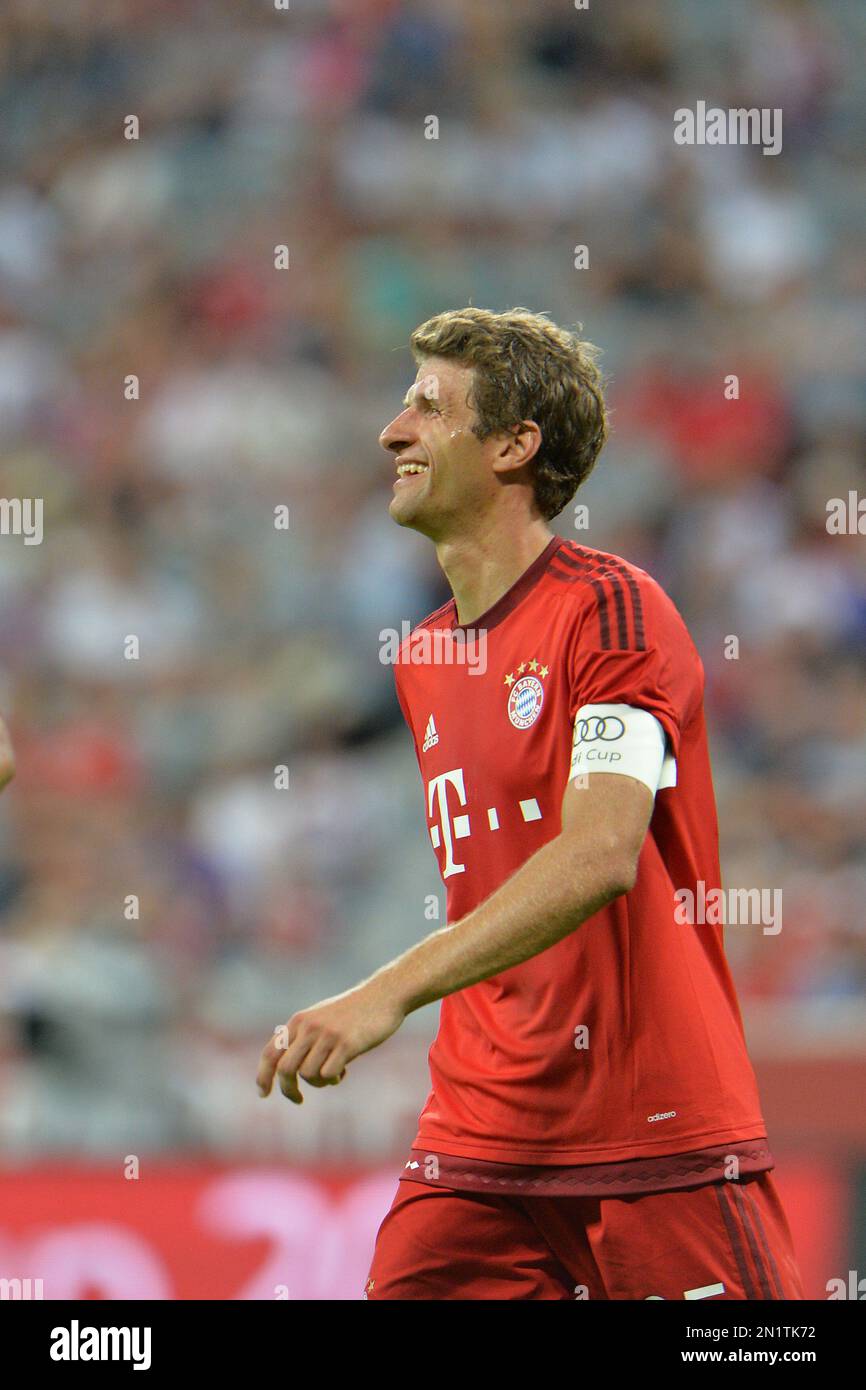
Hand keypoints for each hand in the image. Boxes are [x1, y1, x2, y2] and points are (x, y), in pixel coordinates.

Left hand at [256, 978, 406, 1103]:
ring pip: (308, 1074)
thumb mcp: (321, 1018)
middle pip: (285, 1069)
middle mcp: (309, 1026)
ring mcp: (328, 1034)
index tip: (263, 1094)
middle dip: (288, 1090)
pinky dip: (333, 1079)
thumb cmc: (353, 1012)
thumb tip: (285, 1071)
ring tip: (333, 1075)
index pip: (270, 1052)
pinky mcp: (347, 1043)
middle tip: (298, 1099)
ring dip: (319, 1083)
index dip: (263, 1076)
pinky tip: (344, 1071)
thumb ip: (303, 1037)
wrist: (383, 995)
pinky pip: (328, 1074)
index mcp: (299, 1021)